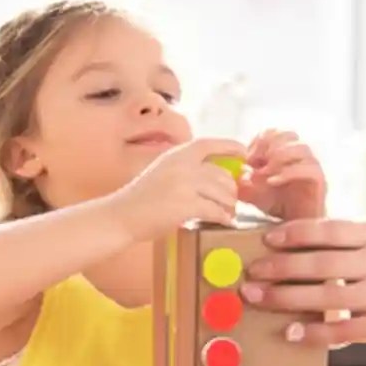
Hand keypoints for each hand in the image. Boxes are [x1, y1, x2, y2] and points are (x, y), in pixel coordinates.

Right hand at [109, 137, 247, 240]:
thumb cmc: (142, 198)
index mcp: (176, 155)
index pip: (209, 143)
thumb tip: (217, 176)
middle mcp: (182, 165)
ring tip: (228, 212)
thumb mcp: (163, 171)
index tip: (244, 153)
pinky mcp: (185, 205)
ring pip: (222, 193)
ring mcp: (184, 184)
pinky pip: (215, 210)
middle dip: (232, 189)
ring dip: (229, 205)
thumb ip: (187, 169)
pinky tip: (224, 221)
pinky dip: (223, 217)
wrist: (120, 216)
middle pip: (221, 174)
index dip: (230, 146)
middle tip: (233, 200)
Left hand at [236, 129, 326, 219]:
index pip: (275, 133)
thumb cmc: (277, 207)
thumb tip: (237, 172)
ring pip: (302, 148)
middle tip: (254, 161)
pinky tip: (272, 182)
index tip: (247, 157)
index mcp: (286, 152)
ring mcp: (312, 167)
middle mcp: (301, 156)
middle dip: (269, 144)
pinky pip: (309, 169)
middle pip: (290, 134)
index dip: (260, 140)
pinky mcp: (320, 181)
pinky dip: (288, 172)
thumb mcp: (253, 193)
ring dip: (279, 156)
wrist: (295, 229)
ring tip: (263, 172)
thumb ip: (243, 182)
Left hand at [239, 219, 365, 346]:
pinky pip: (341, 329)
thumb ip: (346, 242)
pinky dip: (313, 332)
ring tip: (259, 298)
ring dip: (285, 298)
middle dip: (280, 268)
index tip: (265, 240)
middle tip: (252, 273)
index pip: (327, 230)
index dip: (293, 233)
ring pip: (325, 296)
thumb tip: (292, 243)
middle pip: (319, 262)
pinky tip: (291, 333)